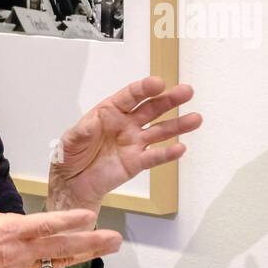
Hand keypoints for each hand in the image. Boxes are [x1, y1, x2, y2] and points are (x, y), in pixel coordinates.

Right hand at [0, 143, 120, 267]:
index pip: (44, 226)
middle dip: (90, 243)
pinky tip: (84, 256)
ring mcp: (20, 265)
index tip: (90, 216)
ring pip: (59, 258)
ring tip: (110, 247)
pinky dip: (67, 260)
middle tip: (115, 239)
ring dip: (86, 253)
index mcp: (7, 233)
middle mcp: (19, 251)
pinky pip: (48, 265)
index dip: (68, 221)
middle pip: (61, 247)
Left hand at [47, 76, 201, 213]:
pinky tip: (180, 148)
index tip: (159, 83)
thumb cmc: (71, 155)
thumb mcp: (71, 139)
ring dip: (178, 125)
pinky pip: (154, 157)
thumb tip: (95, 120)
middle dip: (169, 100)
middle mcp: (126, 124)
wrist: (72, 183)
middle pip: (152, 108)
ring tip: (196, 119)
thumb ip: (83, 130)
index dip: (145, 89)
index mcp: (110, 111)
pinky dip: (167, 154)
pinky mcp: (136, 163)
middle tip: (186, 92)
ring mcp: (134, 142)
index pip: (131, 96)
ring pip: (160, 131)